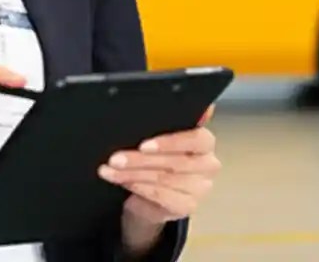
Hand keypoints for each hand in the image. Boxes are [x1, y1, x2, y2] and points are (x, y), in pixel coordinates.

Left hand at [100, 106, 220, 250]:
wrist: (150, 197)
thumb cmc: (155, 161)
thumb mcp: (158, 140)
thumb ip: (168, 123)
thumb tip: (180, 111)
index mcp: (204, 142)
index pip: (196, 139)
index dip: (169, 143)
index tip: (143, 145)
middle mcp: (207, 164)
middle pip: (175, 161)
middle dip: (139, 159)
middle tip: (115, 158)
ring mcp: (200, 188)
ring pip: (163, 178)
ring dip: (132, 174)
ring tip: (111, 170)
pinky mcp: (188, 206)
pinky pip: (161, 196)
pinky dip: (139, 188)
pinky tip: (124, 182)